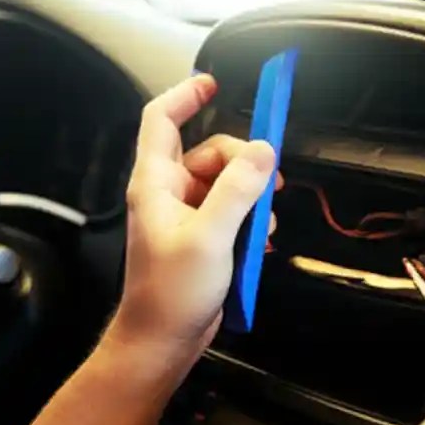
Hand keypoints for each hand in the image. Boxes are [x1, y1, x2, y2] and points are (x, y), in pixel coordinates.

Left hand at [108, 74, 282, 353]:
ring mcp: (185, 216)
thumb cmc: (170, 294)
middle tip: (268, 181)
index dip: (186, 95)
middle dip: (243, 161)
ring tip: (261, 224)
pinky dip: (249, 220)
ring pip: (226, 183)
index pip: (162, 119)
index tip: (215, 83)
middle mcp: (168, 194)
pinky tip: (256, 242)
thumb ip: (237, 190)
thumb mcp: (209, 236)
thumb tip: (262, 152)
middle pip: (210, 152)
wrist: (163, 340)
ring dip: (252, 196)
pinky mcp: (202, 238)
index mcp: (155, 184)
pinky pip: (231, 212)